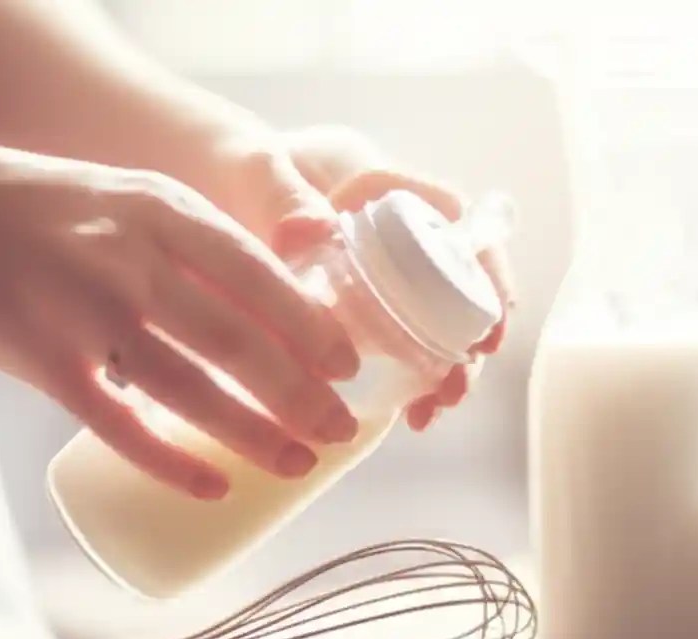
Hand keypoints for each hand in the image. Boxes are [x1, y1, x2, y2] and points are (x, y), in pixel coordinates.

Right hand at [0, 145, 362, 498]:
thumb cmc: (41, 206)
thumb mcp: (130, 196)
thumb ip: (195, 241)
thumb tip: (278, 302)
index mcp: (161, 209)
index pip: (258, 272)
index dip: (311, 325)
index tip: (350, 366)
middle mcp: (129, 258)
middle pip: (237, 339)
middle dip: (301, 393)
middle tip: (340, 430)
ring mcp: (83, 311)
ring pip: (190, 389)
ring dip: (254, 434)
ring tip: (297, 463)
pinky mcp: (42, 361)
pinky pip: (119, 425)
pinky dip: (171, 462)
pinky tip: (213, 486)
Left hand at [194, 125, 513, 429]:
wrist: (207, 183)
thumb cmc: (233, 168)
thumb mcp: (251, 173)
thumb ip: (280, 196)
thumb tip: (312, 229)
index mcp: (378, 180)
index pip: (453, 214)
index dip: (483, 263)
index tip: (490, 313)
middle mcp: (396, 223)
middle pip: (459, 276)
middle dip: (470, 332)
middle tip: (456, 384)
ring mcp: (383, 266)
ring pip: (437, 314)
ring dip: (445, 363)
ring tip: (431, 411)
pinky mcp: (364, 301)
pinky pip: (403, 337)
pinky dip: (414, 374)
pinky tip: (409, 411)